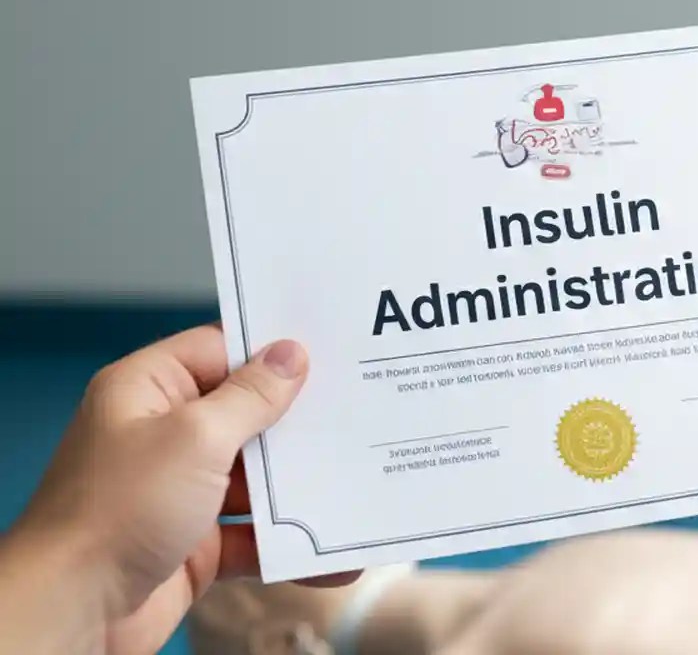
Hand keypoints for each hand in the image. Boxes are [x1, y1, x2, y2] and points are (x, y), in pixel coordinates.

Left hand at [2, 325, 357, 654]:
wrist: (75, 609)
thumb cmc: (117, 510)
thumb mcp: (194, 437)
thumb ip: (250, 396)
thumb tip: (290, 354)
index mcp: (146, 391)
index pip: (218, 352)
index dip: (270, 351)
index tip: (328, 353)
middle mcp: (162, 436)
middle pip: (245, 415)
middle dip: (298, 422)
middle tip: (358, 411)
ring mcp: (181, 491)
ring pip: (256, 477)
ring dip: (301, 487)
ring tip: (358, 479)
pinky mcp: (197, 542)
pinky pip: (255, 533)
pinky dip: (290, 544)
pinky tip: (332, 552)